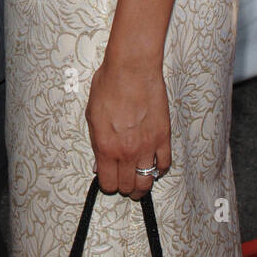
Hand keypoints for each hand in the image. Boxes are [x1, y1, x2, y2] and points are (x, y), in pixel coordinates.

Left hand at [85, 56, 170, 199]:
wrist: (132, 69)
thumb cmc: (108, 85)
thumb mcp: (92, 114)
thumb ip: (96, 142)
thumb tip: (99, 163)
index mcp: (106, 146)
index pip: (108, 182)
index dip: (107, 184)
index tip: (108, 180)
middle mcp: (126, 151)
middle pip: (127, 185)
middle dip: (124, 187)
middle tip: (124, 183)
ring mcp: (147, 146)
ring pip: (147, 181)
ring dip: (142, 186)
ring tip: (139, 184)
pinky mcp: (163, 137)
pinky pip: (164, 164)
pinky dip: (159, 170)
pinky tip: (154, 166)